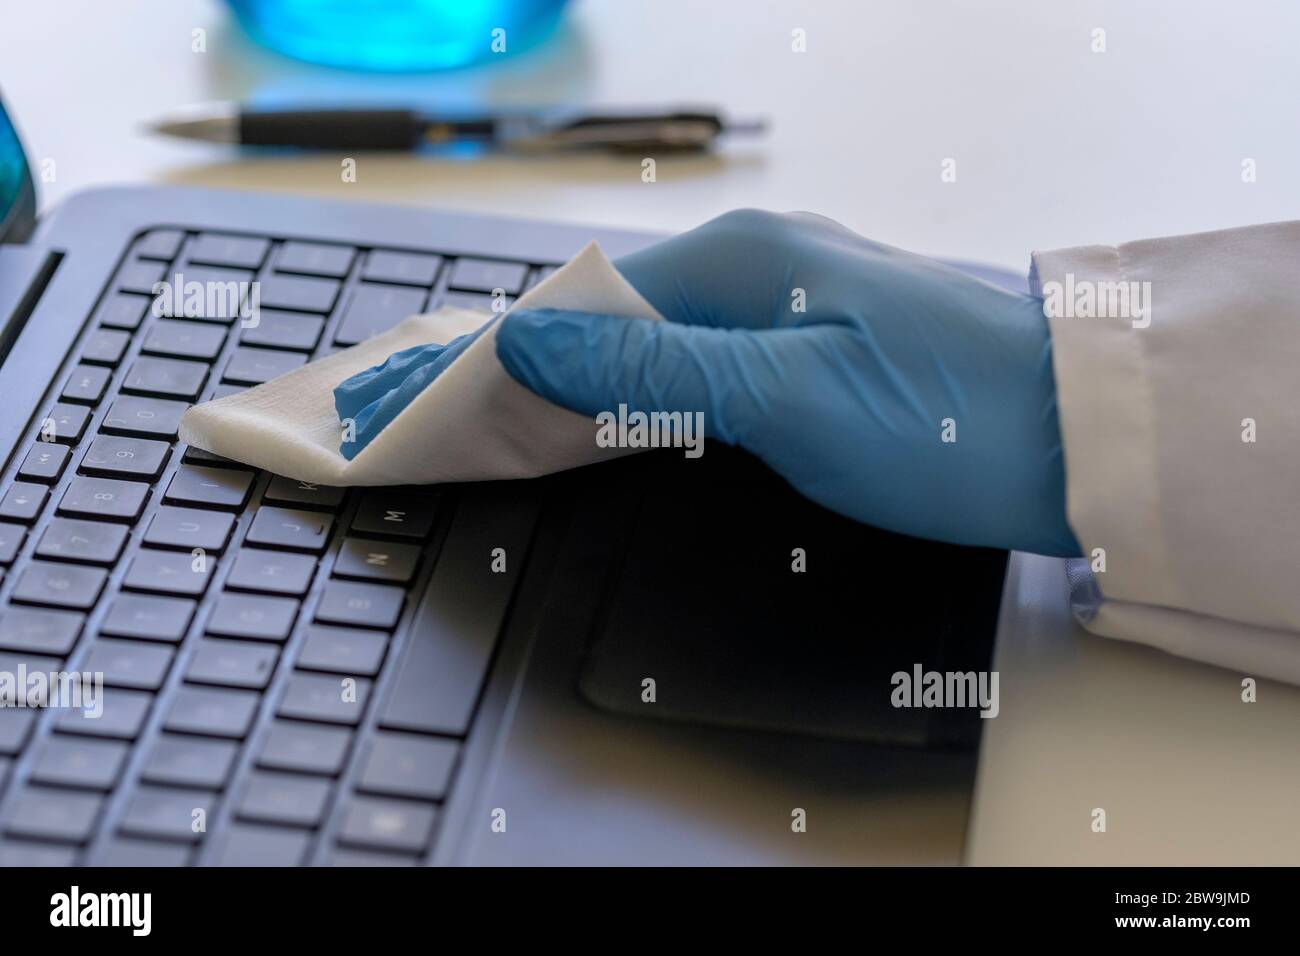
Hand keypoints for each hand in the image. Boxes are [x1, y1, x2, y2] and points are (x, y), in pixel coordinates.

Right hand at [496, 210, 1078, 555]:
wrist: (1082, 434)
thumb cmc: (947, 422)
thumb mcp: (789, 400)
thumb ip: (656, 370)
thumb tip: (530, 344)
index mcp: (741, 260)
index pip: (582, 306)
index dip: (506, 362)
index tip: (437, 412)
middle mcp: (760, 260)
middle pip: (612, 316)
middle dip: (533, 372)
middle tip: (455, 430)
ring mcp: (792, 296)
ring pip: (655, 338)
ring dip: (586, 385)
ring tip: (510, 432)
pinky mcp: (819, 337)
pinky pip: (702, 358)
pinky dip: (648, 393)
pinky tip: (622, 424)